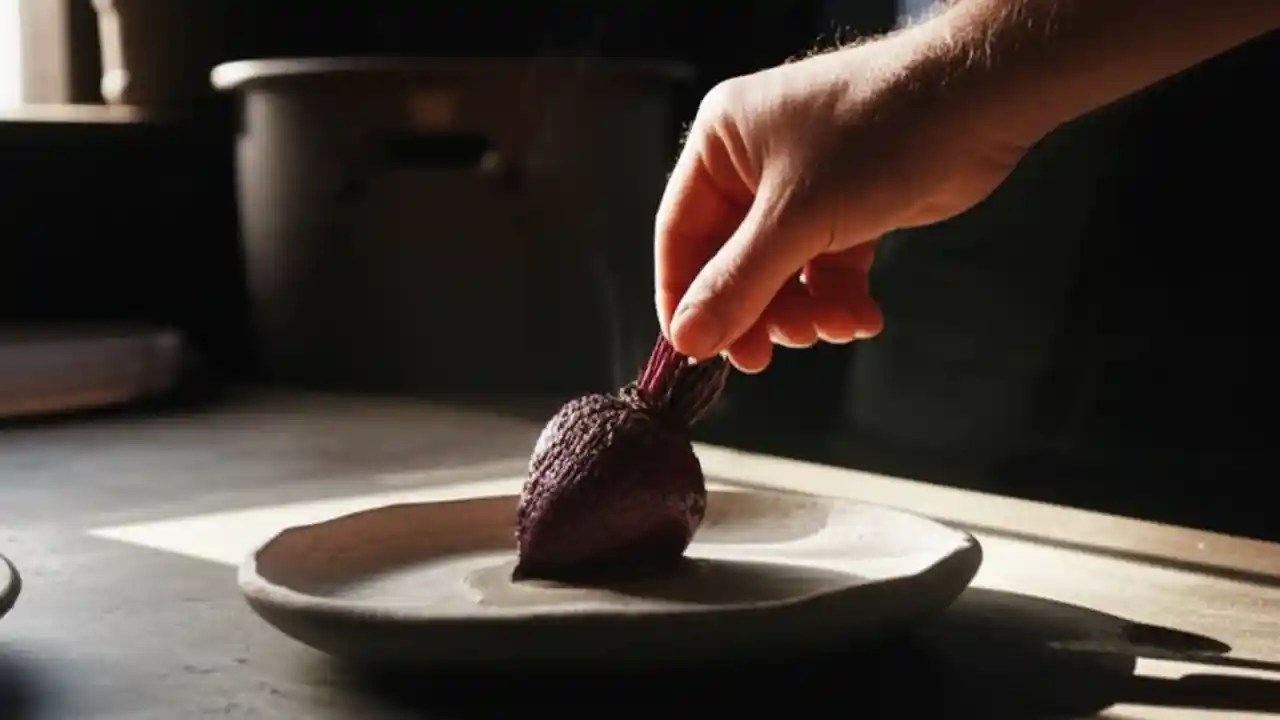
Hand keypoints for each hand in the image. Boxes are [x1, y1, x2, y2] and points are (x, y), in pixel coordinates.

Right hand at [654, 28, 1036, 372]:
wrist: (978, 105)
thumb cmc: (876, 135)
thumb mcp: (795, 219)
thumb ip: (738, 285)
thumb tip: (688, 341)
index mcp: (721, 143)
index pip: (681, 233)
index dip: (684, 296)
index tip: (696, 350)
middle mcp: (755, 163)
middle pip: (731, 261)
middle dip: (755, 311)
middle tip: (762, 358)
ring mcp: (804, 186)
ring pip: (782, 273)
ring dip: (802, 312)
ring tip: (830, 329)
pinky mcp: (849, 208)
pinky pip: (826, 270)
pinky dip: (839, 300)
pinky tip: (861, 319)